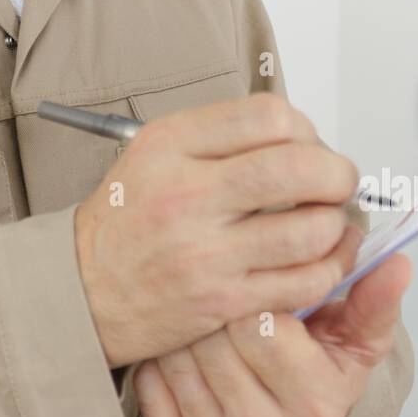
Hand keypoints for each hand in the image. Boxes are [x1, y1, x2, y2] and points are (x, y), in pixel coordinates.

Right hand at [75, 93, 361, 366]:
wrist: (78, 289)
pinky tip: (321, 261)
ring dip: (334, 226)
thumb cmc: (124, 219)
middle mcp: (188, 193)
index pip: (268, 116)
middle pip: (298, 168)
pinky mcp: (222, 300)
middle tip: (339, 182)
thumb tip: (297, 136)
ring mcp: (206, 251)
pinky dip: (326, 270)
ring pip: (310, 230)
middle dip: (337, 174)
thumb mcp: (152, 152)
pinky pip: (302, 282)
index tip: (307, 145)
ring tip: (328, 224)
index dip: (306, 129)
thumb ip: (218, 137)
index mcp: (172, 145)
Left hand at [132, 236, 411, 416]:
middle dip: (220, 308)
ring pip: (180, 354)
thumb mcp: (354, 332)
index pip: (264, 325)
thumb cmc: (318, 360)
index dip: (260, 295)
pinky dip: (160, 363)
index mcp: (317, 404)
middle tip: (232, 305)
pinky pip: (151, 384)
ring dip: (186, 328)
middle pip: (217, 338)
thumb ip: (372, 297)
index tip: (265, 291)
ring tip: (210, 327)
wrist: (289, 414)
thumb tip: (397, 264)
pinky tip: (187, 358)